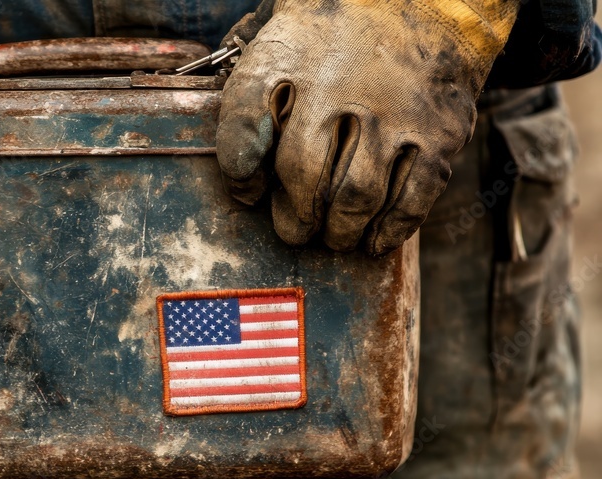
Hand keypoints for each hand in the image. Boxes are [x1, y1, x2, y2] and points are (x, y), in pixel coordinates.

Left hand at [217, 0, 517, 253]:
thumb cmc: (336, 39)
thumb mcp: (281, 43)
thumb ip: (255, 98)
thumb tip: (245, 173)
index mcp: (287, 59)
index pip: (244, 124)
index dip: (239, 171)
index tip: (247, 192)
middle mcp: (337, 86)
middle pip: (302, 176)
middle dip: (294, 218)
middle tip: (296, 231)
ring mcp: (392, 111)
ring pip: (356, 197)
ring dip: (339, 230)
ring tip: (333, 236)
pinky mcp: (438, 133)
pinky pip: (412, 199)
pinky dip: (389, 230)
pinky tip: (374, 239)